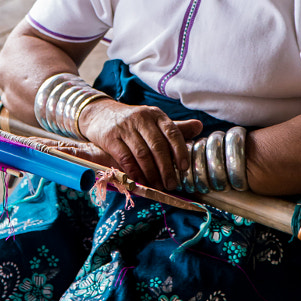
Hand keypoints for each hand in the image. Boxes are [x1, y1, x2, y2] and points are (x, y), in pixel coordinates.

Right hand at [78, 98, 202, 191]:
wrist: (100, 114)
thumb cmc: (133, 122)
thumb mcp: (154, 121)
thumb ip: (176, 128)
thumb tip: (200, 127)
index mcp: (156, 115)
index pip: (172, 132)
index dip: (179, 151)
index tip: (183, 168)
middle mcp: (141, 118)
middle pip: (157, 145)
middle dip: (166, 168)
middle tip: (171, 184)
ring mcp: (125, 127)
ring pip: (142, 153)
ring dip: (151, 173)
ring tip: (157, 186)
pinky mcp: (110, 137)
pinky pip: (125, 157)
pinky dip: (134, 172)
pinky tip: (140, 181)